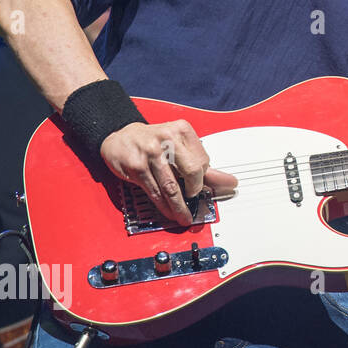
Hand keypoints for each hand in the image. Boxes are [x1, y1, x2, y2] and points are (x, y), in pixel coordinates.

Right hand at [100, 120, 237, 223]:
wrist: (120, 137)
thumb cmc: (153, 142)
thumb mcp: (178, 146)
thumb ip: (201, 164)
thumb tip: (227, 182)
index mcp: (182, 130)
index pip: (203, 160)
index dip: (204, 178)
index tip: (203, 187)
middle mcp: (167, 138)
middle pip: (192, 171)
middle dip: (195, 190)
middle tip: (194, 198)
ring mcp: (150, 152)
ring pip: (172, 186)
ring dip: (180, 206)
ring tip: (185, 216)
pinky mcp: (137, 166)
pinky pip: (155, 192)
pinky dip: (164, 206)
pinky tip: (169, 211)